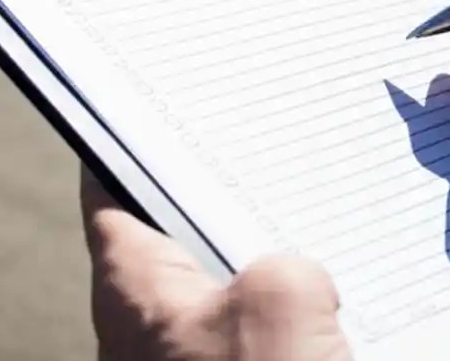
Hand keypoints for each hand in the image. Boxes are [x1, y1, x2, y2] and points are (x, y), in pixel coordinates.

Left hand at [81, 170, 351, 359]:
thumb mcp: (282, 299)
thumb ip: (286, 265)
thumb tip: (302, 290)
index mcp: (134, 292)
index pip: (110, 198)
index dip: (122, 150)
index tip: (138, 112)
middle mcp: (154, 330)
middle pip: (176, 242)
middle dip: (221, 204)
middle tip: (267, 161)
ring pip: (229, 294)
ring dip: (271, 267)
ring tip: (322, 231)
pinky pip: (263, 337)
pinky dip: (295, 317)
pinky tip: (339, 308)